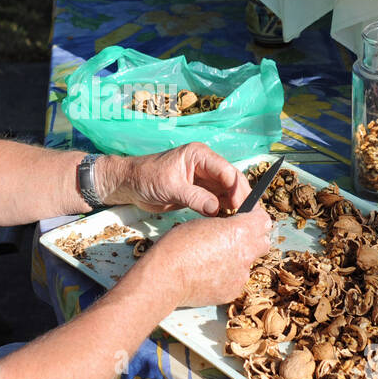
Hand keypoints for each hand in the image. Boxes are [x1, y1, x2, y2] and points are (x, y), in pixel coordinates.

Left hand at [104, 143, 252, 216]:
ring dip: (233, 206)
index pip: (227, 171)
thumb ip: (194, 197)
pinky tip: (227, 222)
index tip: (241, 207)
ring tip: (240, 223)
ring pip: (226, 192)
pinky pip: (216, 201)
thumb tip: (216, 210)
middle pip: (231, 181)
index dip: (237, 188)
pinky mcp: (199, 193)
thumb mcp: (170, 187)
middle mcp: (205, 165)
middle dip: (240, 198)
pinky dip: (223, 211)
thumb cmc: (146, 178)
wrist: (130, 185)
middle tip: (247, 218)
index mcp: (200, 155)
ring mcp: (203, 180)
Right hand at [139, 208, 273, 307]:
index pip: (264, 220)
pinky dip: (227, 277)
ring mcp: (240, 275)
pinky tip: (208, 275)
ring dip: (237, 260)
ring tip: (213, 261)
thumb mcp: (202, 224)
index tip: (248, 220)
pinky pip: (236, 281)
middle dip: (253, 239)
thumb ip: (225, 226)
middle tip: (235, 239)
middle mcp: (246, 253)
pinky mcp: (232, 291)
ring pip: (248, 264)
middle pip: (263, 243)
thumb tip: (231, 230)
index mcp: (240, 231)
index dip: (256, 219)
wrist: (166, 277)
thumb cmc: (178, 245)